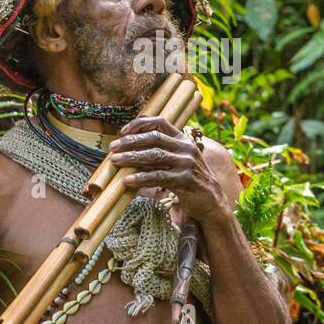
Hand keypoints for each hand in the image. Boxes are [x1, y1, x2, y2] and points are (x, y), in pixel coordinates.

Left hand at [108, 116, 230, 223]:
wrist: (210, 201)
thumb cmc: (186, 180)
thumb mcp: (174, 161)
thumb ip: (158, 152)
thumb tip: (126, 150)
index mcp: (183, 139)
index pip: (160, 122)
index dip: (140, 124)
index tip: (123, 132)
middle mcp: (186, 147)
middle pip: (154, 138)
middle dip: (131, 141)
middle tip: (113, 148)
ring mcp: (187, 163)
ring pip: (154, 156)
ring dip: (132, 157)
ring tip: (115, 161)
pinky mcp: (186, 179)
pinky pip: (159, 176)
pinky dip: (141, 177)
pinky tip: (127, 180)